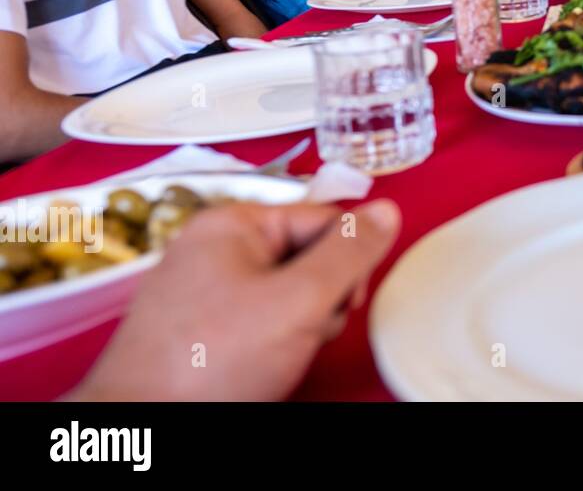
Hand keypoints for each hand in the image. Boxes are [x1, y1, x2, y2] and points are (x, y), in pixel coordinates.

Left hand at [70, 200, 399, 400]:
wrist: (143, 427)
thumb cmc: (212, 363)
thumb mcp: (299, 300)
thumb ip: (349, 253)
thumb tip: (386, 209)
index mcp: (233, 224)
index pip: (324, 219)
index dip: (347, 261)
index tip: (342, 301)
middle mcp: (214, 249)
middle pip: (306, 256)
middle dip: (321, 299)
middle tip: (304, 332)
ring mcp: (202, 291)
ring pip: (285, 295)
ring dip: (300, 327)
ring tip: (278, 356)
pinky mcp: (197, 331)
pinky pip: (257, 323)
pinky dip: (271, 345)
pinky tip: (262, 368)